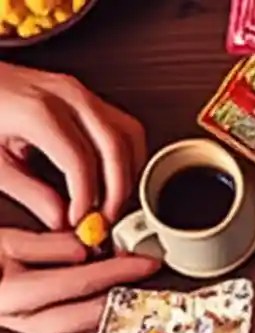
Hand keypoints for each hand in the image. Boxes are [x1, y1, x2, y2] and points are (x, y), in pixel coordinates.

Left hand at [0, 62, 145, 228]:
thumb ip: (29, 192)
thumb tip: (61, 219)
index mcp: (37, 111)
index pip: (80, 161)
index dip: (86, 197)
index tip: (81, 220)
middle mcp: (66, 97)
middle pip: (114, 147)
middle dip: (116, 190)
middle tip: (105, 217)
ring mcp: (81, 93)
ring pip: (129, 135)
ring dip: (128, 172)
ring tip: (112, 199)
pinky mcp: (87, 97)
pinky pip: (125, 127)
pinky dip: (128, 156)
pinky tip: (114, 176)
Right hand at [0, 227, 159, 332]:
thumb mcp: (5, 241)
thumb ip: (45, 244)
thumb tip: (83, 246)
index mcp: (8, 294)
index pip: (73, 283)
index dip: (114, 272)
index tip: (145, 262)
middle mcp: (24, 321)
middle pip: (85, 318)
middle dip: (125, 300)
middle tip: (156, 287)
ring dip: (124, 326)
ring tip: (154, 308)